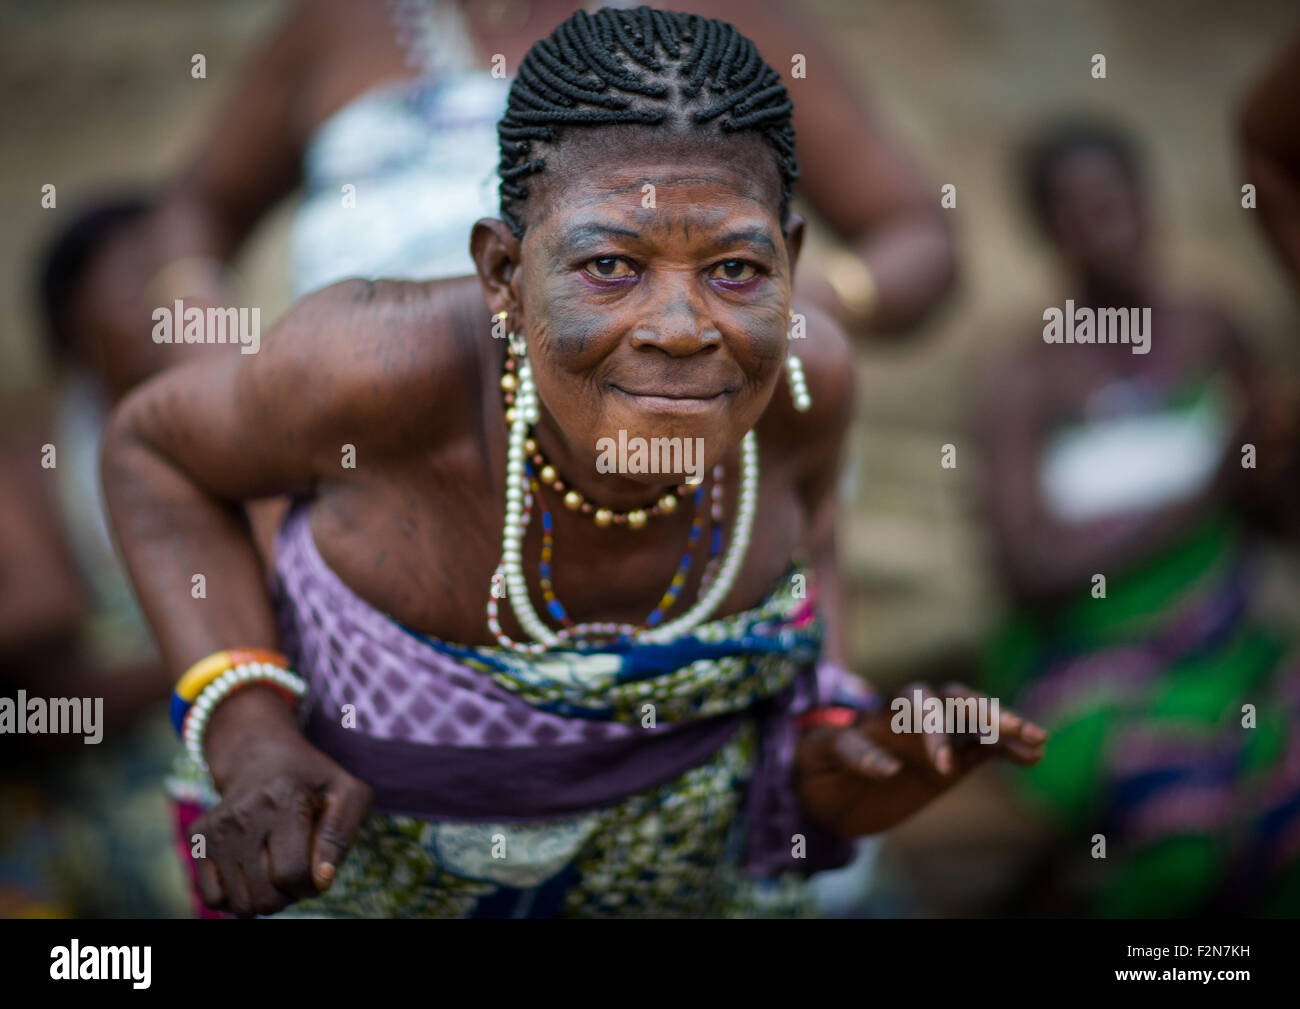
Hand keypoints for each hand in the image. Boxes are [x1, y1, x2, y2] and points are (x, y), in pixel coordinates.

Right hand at [192, 688, 372, 917]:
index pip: (293, 873)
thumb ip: (341, 837)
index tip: (319, 871)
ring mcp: (216, 828)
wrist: (260, 755)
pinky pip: (214, 899)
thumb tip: (321, 880)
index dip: (313, 885)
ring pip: (240, 906)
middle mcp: (244, 814)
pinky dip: (236, 899)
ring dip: (265, 900)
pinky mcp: (198, 838)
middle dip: (290, 896)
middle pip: (266, 897)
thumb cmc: (312, 781)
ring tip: (275, 871)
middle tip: (297, 871)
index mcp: (284, 799)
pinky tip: (251, 875)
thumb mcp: (347, 794)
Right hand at [793, 682, 1046, 836]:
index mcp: (930, 725)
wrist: (828, 803)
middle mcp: (901, 719)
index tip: (1039, 741)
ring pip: (899, 707)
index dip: (1003, 721)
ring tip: (945, 766)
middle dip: (976, 710)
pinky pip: (848, 742)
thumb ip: (980, 753)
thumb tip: (1039, 748)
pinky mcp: (831, 747)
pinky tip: (887, 771)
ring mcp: (867, 729)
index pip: (968, 708)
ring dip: (926, 727)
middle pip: (940, 697)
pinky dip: (867, 755)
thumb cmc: (890, 780)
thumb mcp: (941, 771)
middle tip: (1010, 733)